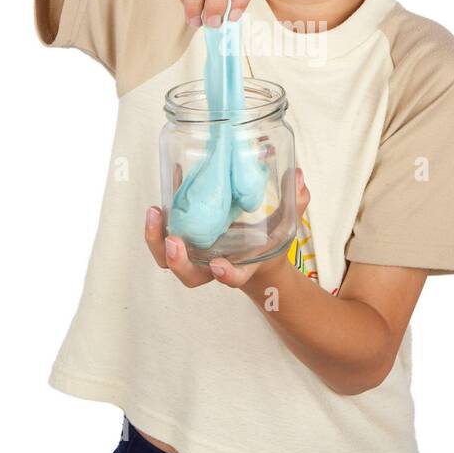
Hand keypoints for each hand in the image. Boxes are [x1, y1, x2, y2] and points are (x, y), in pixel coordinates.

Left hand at [145, 167, 309, 289]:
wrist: (252, 256)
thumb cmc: (265, 243)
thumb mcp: (284, 226)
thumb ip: (294, 204)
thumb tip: (298, 175)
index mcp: (240, 267)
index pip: (233, 277)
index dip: (226, 275)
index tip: (220, 266)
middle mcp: (213, 264)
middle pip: (189, 275)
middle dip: (178, 263)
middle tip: (174, 241)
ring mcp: (195, 254)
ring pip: (167, 258)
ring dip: (156, 239)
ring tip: (155, 212)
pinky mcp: (183, 236)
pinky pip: (166, 230)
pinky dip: (162, 214)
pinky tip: (170, 182)